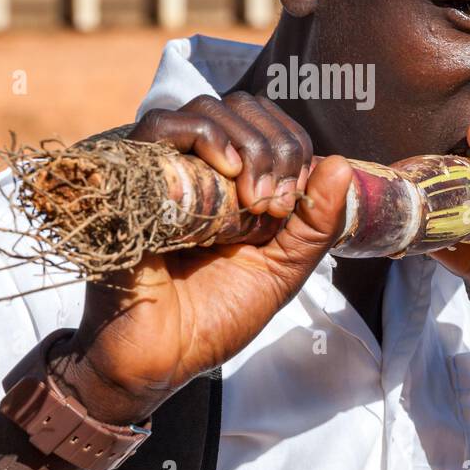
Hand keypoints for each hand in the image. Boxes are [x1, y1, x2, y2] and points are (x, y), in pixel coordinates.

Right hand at [49, 93, 351, 423]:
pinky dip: (200, 135)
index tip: (293, 200)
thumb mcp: (281, 271)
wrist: (158, 361)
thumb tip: (341, 164)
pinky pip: (158, 127)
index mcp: (232, 183)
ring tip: (253, 196)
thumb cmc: (214, 318)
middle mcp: (196, 167)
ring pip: (205, 109)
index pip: (266, 123)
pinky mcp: (129, 179)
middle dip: (274, 145)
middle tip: (275, 202)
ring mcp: (162, 169)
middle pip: (240, 107)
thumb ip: (315, 224)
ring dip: (245, 143)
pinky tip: (225, 170)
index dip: (291, 145)